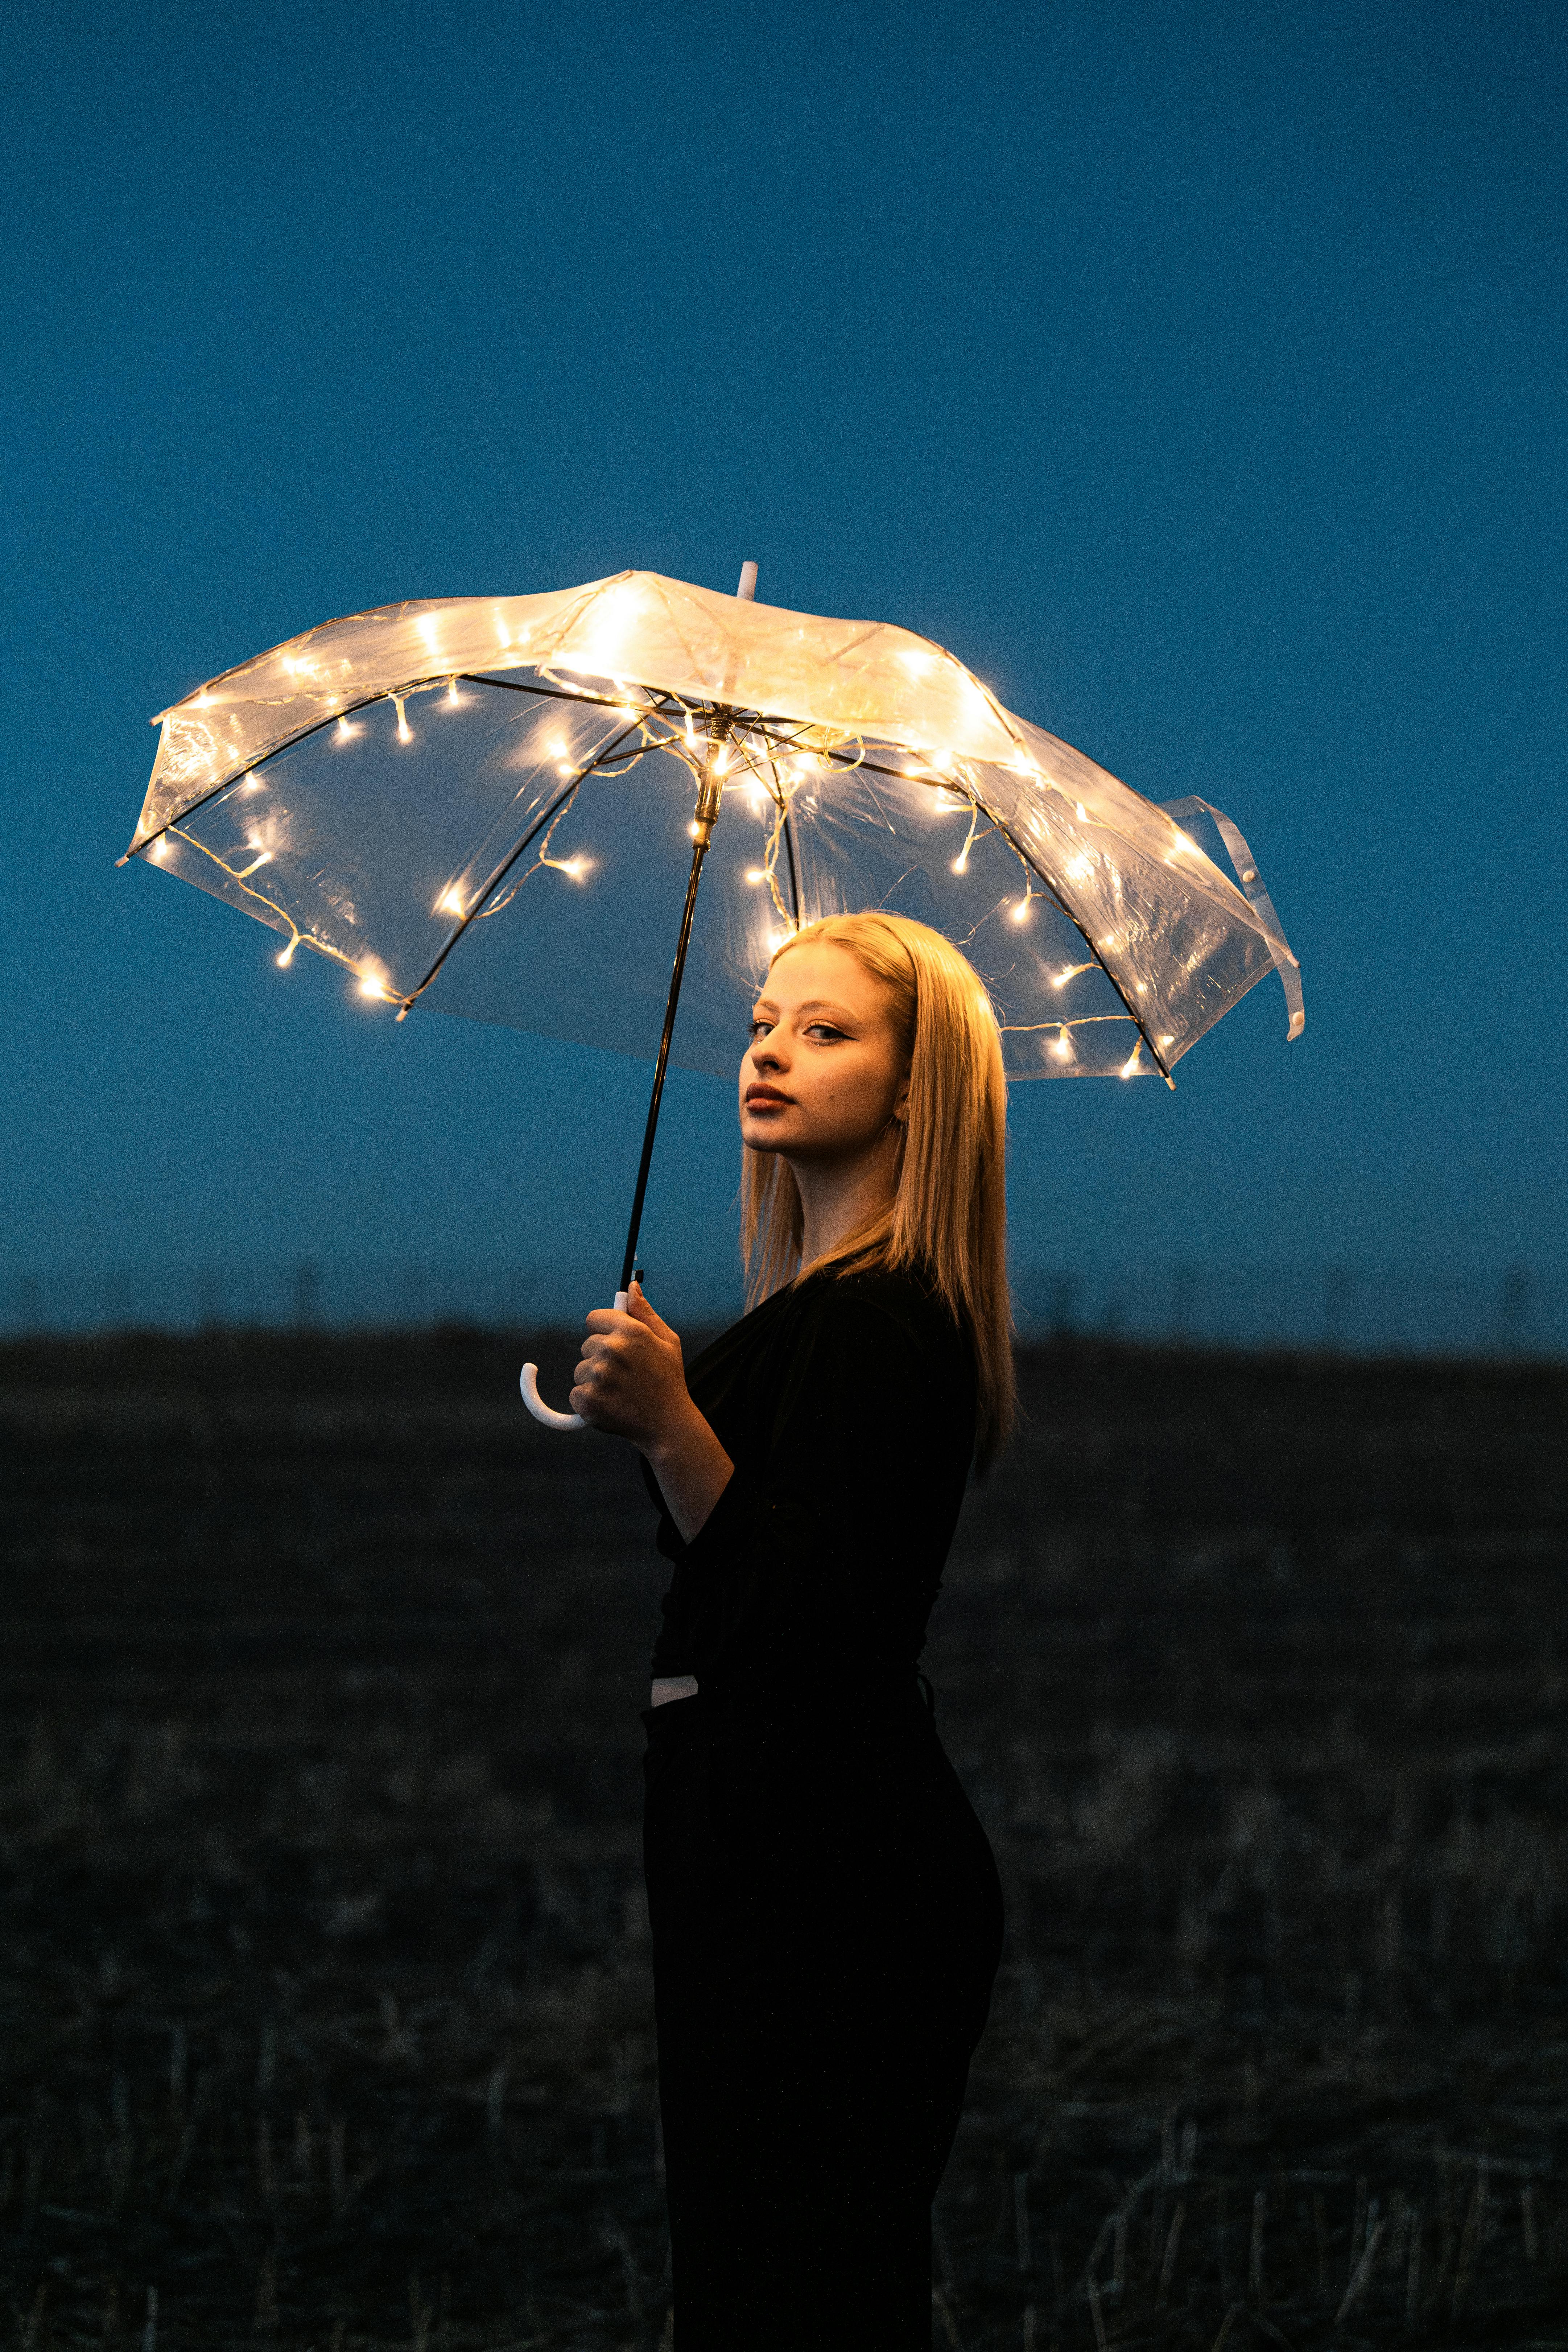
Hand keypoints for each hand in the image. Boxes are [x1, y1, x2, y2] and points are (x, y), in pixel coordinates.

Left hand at [571, 1281, 691, 1448]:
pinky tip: (610, 1405)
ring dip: (594, 1381)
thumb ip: (644, 1312)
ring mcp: (597, 1375)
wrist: (668, 1424)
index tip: (615, 1345)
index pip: (594, 1319)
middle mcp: (611, 1349)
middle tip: (624, 1375)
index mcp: (629, 1330)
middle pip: (586, 1346)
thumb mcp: (667, 1341)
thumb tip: (631, 1286)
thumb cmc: (668, 1380)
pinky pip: (576, 1394)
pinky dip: (589, 1402)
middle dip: (600, 1358)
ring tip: (619, 1392)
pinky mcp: (587, 1399)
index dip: (603, 1332)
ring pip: (580, 1371)